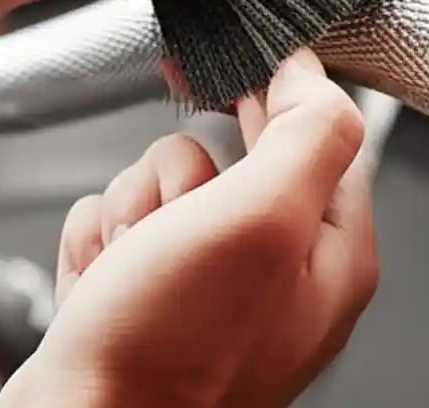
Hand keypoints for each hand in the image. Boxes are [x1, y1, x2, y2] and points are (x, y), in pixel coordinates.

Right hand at [0, 49, 376, 407]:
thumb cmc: (169, 354)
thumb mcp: (259, 221)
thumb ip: (306, 135)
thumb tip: (314, 74)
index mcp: (329, 254)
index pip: (319, 137)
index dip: (272, 96)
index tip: (228, 73)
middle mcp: (277, 275)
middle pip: (226, 160)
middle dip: (178, 178)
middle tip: (165, 217)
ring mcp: (209, 292)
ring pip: (164, 186)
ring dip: (132, 213)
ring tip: (127, 264)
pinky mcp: (149, 303)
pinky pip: (119, 229)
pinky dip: (99, 246)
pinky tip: (100, 284)